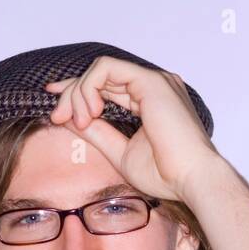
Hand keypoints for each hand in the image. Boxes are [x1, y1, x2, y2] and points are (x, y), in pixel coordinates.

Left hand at [44, 57, 220, 202]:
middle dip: (72, 94)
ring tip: (78, 120)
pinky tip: (90, 111)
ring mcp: (154, 81)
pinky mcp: (149, 80)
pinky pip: (105, 68)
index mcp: (151, 102)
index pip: (107, 87)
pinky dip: (89, 86)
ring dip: (79, 93)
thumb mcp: (119, 152)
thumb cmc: (166, 175)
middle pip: (100, 77)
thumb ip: (96, 132)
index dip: (77, 92)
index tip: (57, 109)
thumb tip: (66, 117)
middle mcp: (154, 87)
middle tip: (57, 116)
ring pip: (100, 70)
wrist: (192, 181)